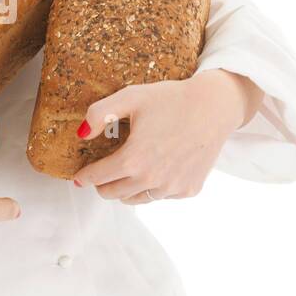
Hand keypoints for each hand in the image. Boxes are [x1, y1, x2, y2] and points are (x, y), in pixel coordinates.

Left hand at [71, 70, 261, 202]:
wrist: (214, 106)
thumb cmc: (171, 99)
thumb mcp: (131, 97)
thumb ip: (99, 114)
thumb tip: (81, 134)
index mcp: (133, 160)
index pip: (97, 178)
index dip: (85, 176)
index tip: (80, 176)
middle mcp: (152, 180)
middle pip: (112, 194)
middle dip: (103, 183)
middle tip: (103, 171)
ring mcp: (171, 188)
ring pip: (135, 199)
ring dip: (126, 188)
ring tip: (128, 170)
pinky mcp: (188, 190)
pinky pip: (160, 196)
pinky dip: (153, 187)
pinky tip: (157, 167)